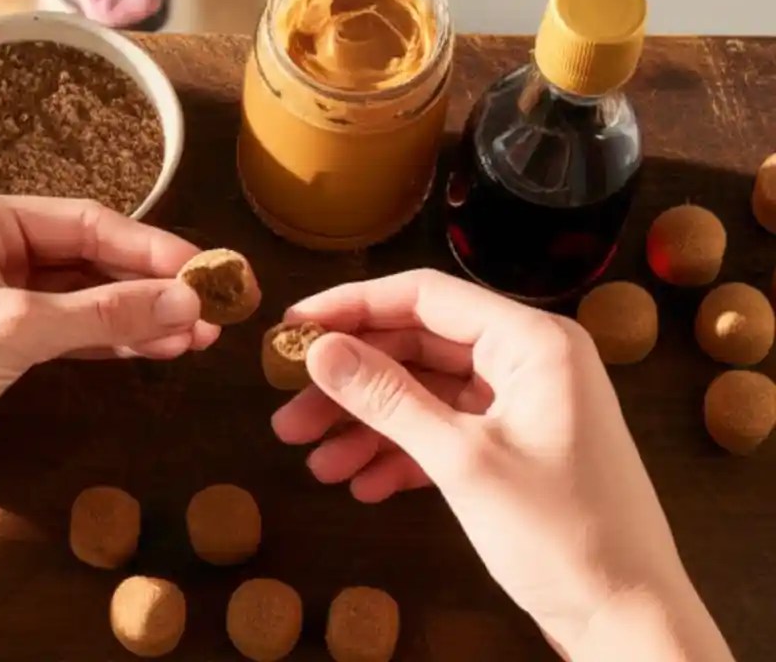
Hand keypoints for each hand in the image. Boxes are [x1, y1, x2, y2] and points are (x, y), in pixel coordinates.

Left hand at [0, 193, 216, 514]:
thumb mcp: (10, 330)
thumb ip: (101, 313)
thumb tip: (187, 300)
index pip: (78, 221)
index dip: (147, 246)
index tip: (205, 269)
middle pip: (82, 260)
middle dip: (146, 286)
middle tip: (212, 308)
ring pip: (77, 302)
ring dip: (134, 319)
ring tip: (196, 338)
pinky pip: (61, 335)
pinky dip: (105, 343)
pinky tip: (153, 350)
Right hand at [271, 270, 727, 657]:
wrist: (626, 619)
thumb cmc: (561, 534)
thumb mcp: (462, 461)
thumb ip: (387, 398)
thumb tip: (320, 350)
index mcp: (532, 341)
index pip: (424, 296)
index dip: (350, 307)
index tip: (291, 329)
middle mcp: (528, 360)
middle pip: (416, 348)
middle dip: (350, 384)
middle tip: (288, 412)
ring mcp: (521, 405)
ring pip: (423, 395)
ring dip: (367, 426)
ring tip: (313, 461)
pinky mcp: (514, 448)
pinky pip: (442, 433)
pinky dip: (400, 454)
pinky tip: (361, 485)